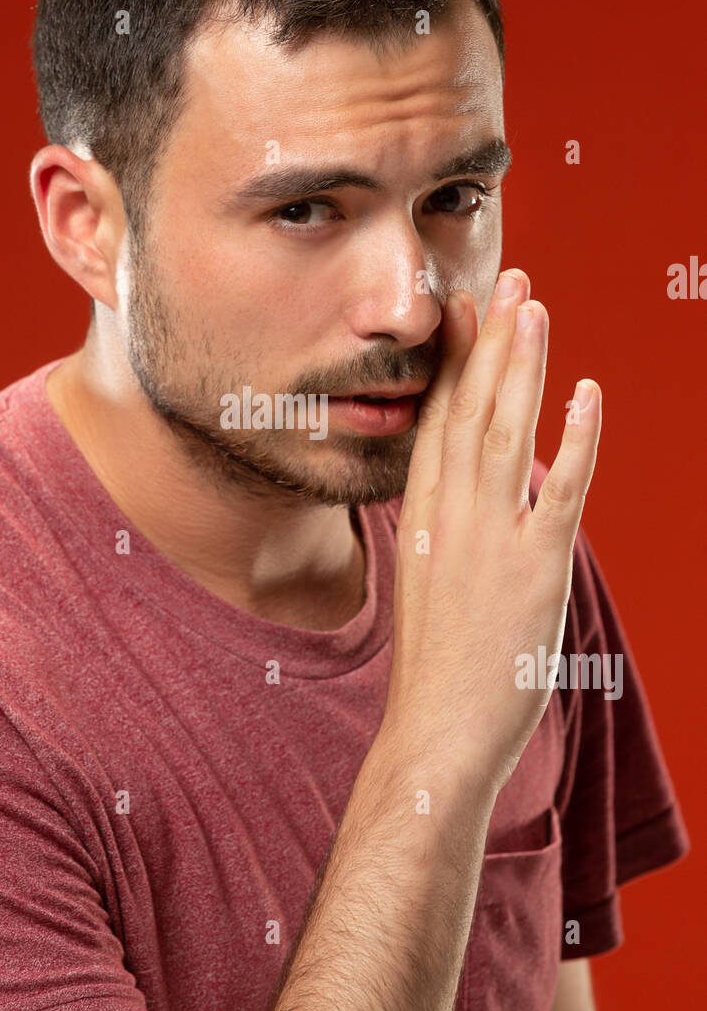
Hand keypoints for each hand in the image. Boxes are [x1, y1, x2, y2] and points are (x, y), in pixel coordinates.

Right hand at [388, 269, 600, 794]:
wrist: (436, 730)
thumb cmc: (438, 668)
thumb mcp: (432, 583)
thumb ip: (452, 533)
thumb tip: (477, 503)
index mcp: (424, 517)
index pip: (435, 421)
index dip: (452, 361)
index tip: (462, 312)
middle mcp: (450, 515)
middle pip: (468, 409)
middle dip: (489, 340)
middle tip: (506, 280)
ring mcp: (490, 537)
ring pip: (504, 431)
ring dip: (521, 366)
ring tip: (534, 308)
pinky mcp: (534, 566)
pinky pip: (558, 489)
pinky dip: (573, 438)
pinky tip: (585, 394)